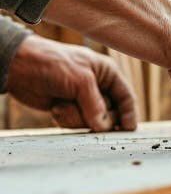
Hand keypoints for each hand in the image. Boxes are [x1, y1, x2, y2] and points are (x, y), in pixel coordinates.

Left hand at [7, 35, 137, 130]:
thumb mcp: (80, 80)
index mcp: (107, 74)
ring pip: (91, 121)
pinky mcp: (69, 108)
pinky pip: (76, 123)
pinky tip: (55, 107)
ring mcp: (83, 99)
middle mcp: (98, 87)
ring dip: (75, 117)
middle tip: (83, 112)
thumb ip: (95, 104)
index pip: (126, 97)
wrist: (19, 67)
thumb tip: (104, 126)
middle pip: (110, 114)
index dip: (129, 114)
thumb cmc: (51, 63)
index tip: (128, 129)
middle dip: (94, 116)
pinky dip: (66, 119)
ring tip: (61, 105)